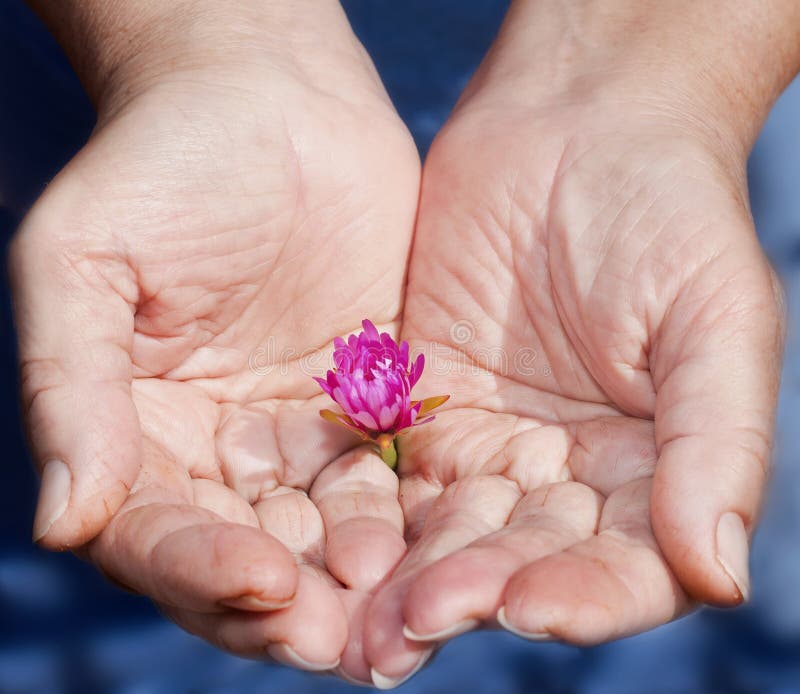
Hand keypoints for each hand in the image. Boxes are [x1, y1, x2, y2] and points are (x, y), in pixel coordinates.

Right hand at [11, 1, 417, 676]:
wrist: (267, 96)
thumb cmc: (161, 162)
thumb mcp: (84, 264)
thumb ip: (68, 388)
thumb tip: (61, 520)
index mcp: (139, 435)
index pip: (160, 533)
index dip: (201, 569)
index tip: (259, 584)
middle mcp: (222, 452)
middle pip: (254, 556)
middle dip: (299, 603)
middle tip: (353, 641)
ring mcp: (303, 433)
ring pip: (336, 531)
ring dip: (372, 578)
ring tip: (415, 611)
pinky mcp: (377, 403)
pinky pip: (403, 474)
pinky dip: (425, 514)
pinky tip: (460, 542)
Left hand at [362, 1, 789, 683]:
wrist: (573, 126)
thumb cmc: (667, 211)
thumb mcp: (716, 318)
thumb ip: (717, 445)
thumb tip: (718, 578)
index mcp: (650, 473)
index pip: (625, 567)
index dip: (584, 597)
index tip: (532, 609)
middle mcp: (564, 475)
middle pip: (520, 560)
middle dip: (472, 594)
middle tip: (413, 625)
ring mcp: (486, 445)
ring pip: (444, 530)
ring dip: (403, 572)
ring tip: (361, 610)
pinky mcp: (417, 408)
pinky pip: (386, 468)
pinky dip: (360, 505)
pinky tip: (327, 532)